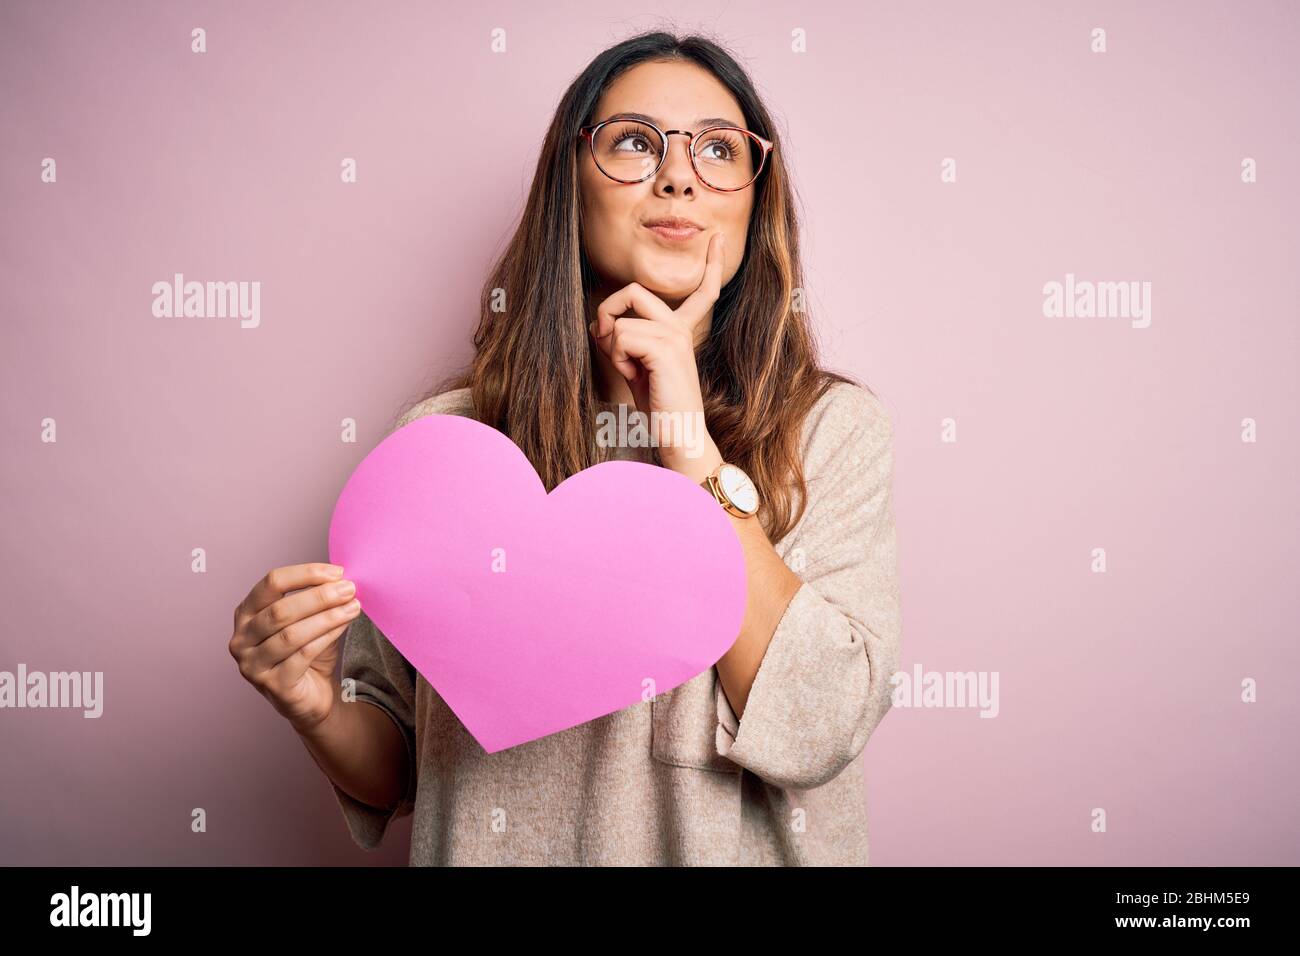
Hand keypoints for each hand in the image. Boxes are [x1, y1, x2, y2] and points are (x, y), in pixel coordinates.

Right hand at [229, 563, 362, 734]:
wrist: (310, 697)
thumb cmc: (306, 654)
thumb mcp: (308, 620)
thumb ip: (317, 599)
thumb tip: (341, 578)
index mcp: (246, 613)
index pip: (271, 583)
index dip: (306, 574)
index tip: (337, 572)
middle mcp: (242, 639)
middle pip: (280, 610)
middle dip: (319, 596)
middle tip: (349, 589)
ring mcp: (253, 665)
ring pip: (291, 634)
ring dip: (327, 616)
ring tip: (353, 607)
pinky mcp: (273, 685)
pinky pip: (303, 655)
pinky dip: (327, 636)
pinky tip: (344, 625)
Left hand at [588, 232, 726, 476]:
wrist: (678, 434)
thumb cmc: (659, 406)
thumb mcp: (637, 367)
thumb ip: (623, 341)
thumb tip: (600, 324)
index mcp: (681, 330)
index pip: (702, 292)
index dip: (712, 265)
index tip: (719, 240)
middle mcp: (681, 328)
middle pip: (633, 291)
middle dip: (606, 312)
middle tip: (608, 341)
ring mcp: (676, 336)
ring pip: (620, 323)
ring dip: (612, 351)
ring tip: (631, 372)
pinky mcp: (666, 348)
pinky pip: (621, 337)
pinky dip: (617, 358)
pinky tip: (635, 376)